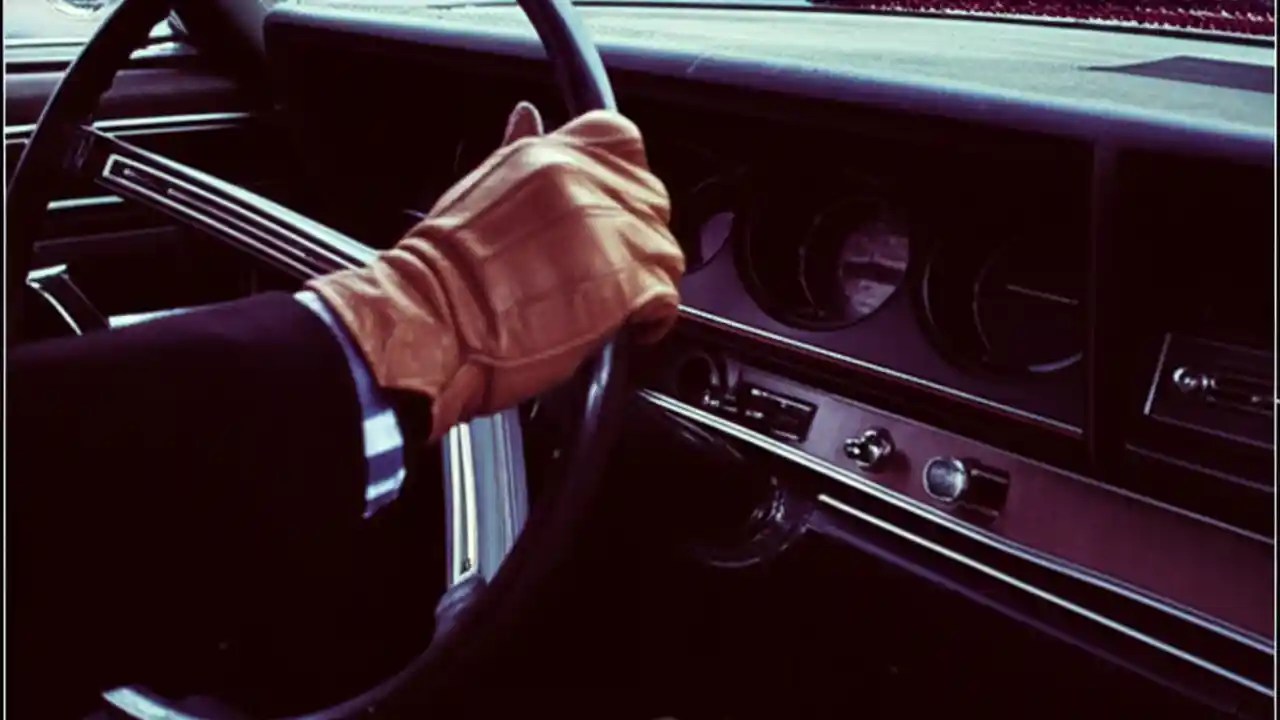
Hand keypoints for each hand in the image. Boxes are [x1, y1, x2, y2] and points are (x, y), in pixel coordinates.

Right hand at [308, 102, 684, 439]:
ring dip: (646, 279)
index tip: (614, 212)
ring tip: (616, 305)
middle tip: (609, 270)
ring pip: (663, 250)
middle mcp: (584, 182)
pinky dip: (652, 319)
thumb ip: (519, 151)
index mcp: (550, 154)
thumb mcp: (478, 187)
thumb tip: (527, 115)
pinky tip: (628, 328)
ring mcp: (608, 231)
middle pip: (650, 200)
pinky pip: (666, 296)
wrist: (429, 319)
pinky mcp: (623, 283)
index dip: (624, 183)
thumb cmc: (440, 272)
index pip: (622, 143)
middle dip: (636, 237)